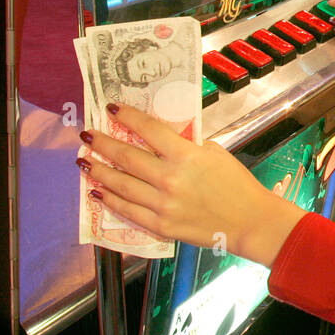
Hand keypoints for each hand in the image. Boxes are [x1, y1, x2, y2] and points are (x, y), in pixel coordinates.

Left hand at [79, 105, 302, 266]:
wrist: (249, 221)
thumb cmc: (237, 185)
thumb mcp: (215, 154)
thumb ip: (187, 147)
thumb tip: (162, 140)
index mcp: (186, 156)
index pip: (149, 130)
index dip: (128, 117)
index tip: (112, 108)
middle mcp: (170, 179)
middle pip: (127, 157)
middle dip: (102, 143)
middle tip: (87, 134)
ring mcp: (163, 204)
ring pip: (121, 184)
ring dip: (98, 171)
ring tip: (84, 161)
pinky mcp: (161, 225)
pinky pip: (129, 211)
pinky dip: (110, 200)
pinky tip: (98, 191)